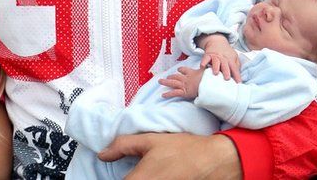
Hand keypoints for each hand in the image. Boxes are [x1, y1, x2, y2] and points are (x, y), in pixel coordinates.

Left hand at [99, 133, 240, 179]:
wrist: (213, 161)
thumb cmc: (183, 149)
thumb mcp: (150, 140)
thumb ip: (123, 146)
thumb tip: (103, 154)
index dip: (121, 177)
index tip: (129, 172)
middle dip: (133, 178)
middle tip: (143, 170)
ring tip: (155, 172)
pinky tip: (162, 175)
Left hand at [159, 66, 204, 99]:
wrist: (208, 86)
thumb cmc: (209, 79)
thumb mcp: (207, 71)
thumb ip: (206, 68)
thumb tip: (207, 65)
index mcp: (192, 72)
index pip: (184, 70)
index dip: (181, 70)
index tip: (178, 69)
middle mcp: (186, 78)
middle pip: (176, 76)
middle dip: (171, 76)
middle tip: (167, 77)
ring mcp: (184, 85)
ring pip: (173, 83)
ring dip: (165, 82)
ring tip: (160, 81)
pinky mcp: (184, 92)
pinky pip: (174, 93)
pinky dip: (168, 94)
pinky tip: (162, 95)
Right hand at [198, 35, 240, 81]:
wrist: (217, 41)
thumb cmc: (226, 53)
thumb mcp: (234, 57)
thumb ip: (237, 66)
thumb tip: (238, 76)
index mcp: (230, 59)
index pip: (235, 68)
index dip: (237, 75)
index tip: (238, 83)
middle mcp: (223, 58)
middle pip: (225, 65)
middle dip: (226, 71)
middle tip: (227, 79)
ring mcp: (215, 56)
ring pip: (216, 61)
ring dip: (216, 67)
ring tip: (215, 73)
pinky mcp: (208, 55)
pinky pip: (205, 58)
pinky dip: (204, 62)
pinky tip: (202, 66)